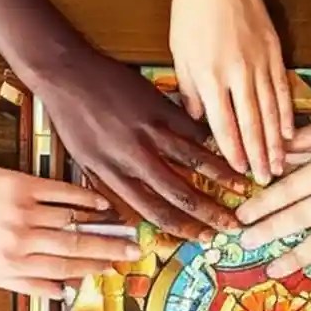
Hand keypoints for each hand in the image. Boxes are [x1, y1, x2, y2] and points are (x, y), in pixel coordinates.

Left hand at [0, 159, 136, 297]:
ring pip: (73, 222)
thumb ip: (23, 284)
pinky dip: (85, 198)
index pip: (63, 272)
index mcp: (10, 266)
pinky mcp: (20, 185)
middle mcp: (19, 242)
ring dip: (102, 225)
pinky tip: (100, 203)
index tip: (113, 270)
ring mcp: (21, 212)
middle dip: (110, 252)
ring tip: (123, 227)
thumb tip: (60, 293)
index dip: (93, 272)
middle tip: (133, 252)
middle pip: (76, 250)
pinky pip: (61, 193)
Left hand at [32, 52, 251, 239]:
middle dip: (210, 212)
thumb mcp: (84, 161)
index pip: (155, 212)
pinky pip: (193, 128)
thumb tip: (134, 214)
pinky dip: (213, 141)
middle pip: (180, 193)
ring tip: (243, 187)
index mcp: (115, 175)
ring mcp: (150, 130)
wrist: (66, 73)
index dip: (183, 228)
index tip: (203, 237)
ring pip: (194, 160)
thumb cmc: (74, 119)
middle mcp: (135, 157)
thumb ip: (112, 187)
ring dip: (222, 176)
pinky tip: (230, 148)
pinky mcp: (159, 106)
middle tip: (231, 223)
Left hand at [170, 0, 291, 183]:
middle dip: (258, 157)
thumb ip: (189, 89)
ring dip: (275, 143)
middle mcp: (237, 75)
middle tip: (266, 182)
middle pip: (250, 125)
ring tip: (280, 166)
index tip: (239, 173)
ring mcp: (259, 64)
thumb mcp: (179, 52)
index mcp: (210, 77)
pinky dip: (287, 114)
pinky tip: (290, 134)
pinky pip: (282, 90)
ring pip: (270, 112)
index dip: (233, 152)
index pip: (224, 125)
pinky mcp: (274, 52)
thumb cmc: (192, 12)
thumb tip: (197, 120)